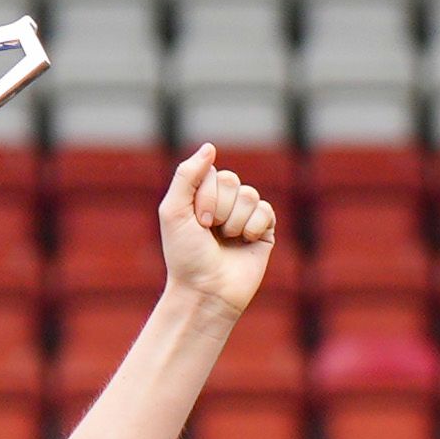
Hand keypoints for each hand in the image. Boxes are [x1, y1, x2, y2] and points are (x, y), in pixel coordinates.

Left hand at [154, 148, 279, 320]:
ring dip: (236, 221)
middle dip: (220, 209)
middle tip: (211, 232)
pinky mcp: (264, 231)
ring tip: (228, 241)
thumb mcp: (173, 210)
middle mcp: (222, 203)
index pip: (213, 173)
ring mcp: (243, 216)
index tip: (198, 223)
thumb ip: (187, 175)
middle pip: (232, 181)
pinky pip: (266, 210)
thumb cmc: (185, 255)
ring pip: (249, 195)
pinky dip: (254, 227)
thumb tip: (210, 147)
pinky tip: (246, 243)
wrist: (206, 290)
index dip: (206, 197)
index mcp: (200, 196)